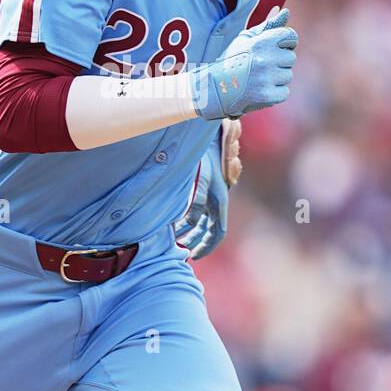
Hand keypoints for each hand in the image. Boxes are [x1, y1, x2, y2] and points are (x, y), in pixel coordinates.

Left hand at [174, 118, 241, 258]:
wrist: (201, 134)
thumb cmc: (201, 156)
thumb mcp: (198, 179)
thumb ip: (194, 201)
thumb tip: (189, 222)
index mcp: (219, 200)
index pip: (218, 231)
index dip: (207, 246)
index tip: (194, 256)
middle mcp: (215, 199)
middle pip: (209, 229)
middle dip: (196, 241)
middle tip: (181, 252)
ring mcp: (208, 194)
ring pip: (201, 220)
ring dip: (189, 231)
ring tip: (174, 239)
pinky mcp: (200, 187)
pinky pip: (195, 209)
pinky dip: (184, 218)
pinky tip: (171, 220)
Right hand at [190, 8, 297, 120]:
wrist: (214, 87)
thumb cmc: (232, 60)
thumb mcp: (246, 39)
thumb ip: (267, 25)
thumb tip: (286, 11)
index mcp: (261, 42)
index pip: (291, 36)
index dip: (286, 42)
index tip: (275, 48)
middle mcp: (265, 59)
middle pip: (291, 57)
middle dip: (279, 62)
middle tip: (261, 66)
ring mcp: (266, 78)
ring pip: (288, 75)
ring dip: (277, 78)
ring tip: (258, 78)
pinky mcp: (267, 95)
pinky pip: (284, 92)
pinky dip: (275, 93)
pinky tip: (260, 89)